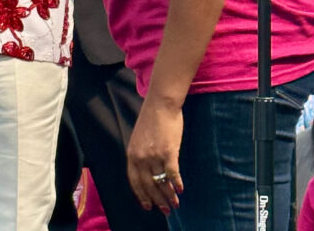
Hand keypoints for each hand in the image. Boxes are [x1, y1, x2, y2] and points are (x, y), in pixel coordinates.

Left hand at [126, 96, 182, 214]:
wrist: (161, 103)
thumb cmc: (152, 119)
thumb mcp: (139, 138)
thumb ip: (141, 154)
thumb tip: (148, 171)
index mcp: (132, 154)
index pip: (135, 182)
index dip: (141, 196)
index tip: (148, 206)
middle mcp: (141, 158)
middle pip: (148, 186)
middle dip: (157, 200)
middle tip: (165, 210)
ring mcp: (154, 156)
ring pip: (161, 183)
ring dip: (169, 196)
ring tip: (175, 204)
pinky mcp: (168, 152)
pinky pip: (172, 174)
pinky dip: (177, 184)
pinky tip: (181, 189)